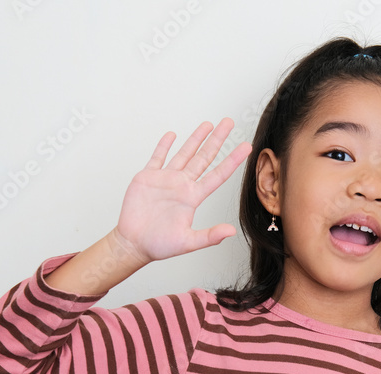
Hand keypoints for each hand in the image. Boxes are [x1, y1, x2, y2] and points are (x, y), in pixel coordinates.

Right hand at [113, 118, 251, 264]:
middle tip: (229, 122)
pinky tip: (172, 135)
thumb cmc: (159, 245)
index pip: (218, 175)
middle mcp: (182, 185)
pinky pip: (158, 158)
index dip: (232, 160)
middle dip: (217, 139)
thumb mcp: (188, 242)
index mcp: (193, 197)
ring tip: (208, 124)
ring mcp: (165, 180)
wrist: (134, 243)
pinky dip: (164, 146)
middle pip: (204, 157)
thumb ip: (209, 236)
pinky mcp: (148, 178)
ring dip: (196, 138)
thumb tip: (231, 231)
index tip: (246, 147)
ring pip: (184, 153)